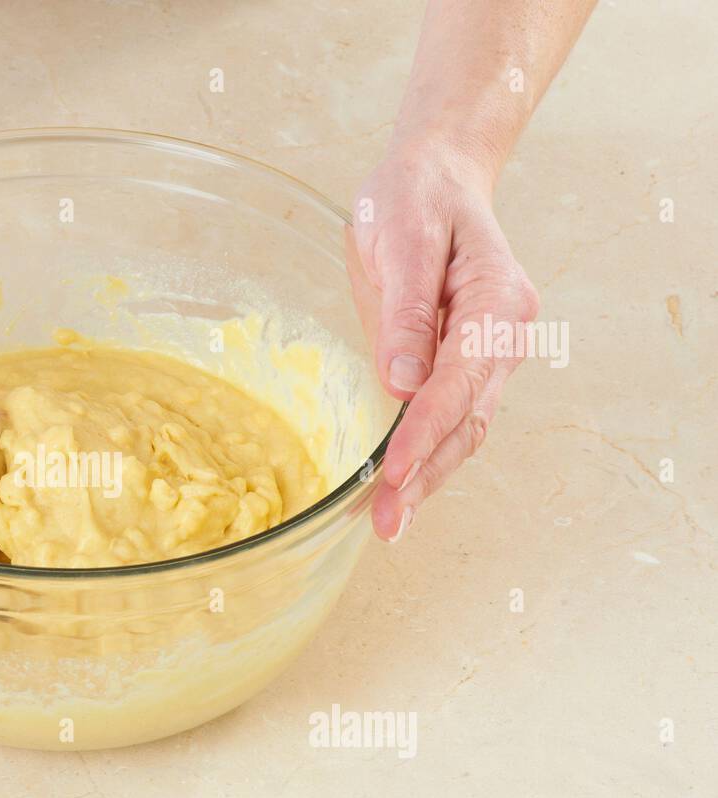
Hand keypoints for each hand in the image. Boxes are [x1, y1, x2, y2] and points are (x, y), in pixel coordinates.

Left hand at [349, 141, 539, 540]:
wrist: (434, 180)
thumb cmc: (415, 198)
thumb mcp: (402, 237)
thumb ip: (406, 311)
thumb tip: (403, 382)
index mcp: (498, 301)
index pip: (461, 379)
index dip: (426, 429)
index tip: (394, 470)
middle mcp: (506, 336)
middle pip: (469, 419)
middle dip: (427, 475)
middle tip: (386, 522)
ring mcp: (490, 356)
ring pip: (464, 430)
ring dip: (427, 479)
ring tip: (387, 523)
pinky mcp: (464, 368)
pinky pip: (450, 420)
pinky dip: (425, 458)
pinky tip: (397, 492)